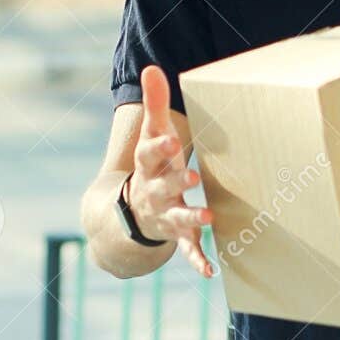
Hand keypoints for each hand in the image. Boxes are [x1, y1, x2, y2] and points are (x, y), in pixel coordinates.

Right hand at [128, 64, 215, 278]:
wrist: (130, 212)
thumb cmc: (152, 164)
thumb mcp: (151, 135)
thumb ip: (153, 104)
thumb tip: (151, 67)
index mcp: (149, 164)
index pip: (149, 153)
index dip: (158, 146)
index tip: (168, 138)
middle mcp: (154, 190)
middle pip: (163, 185)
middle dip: (176, 181)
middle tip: (192, 177)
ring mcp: (164, 214)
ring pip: (177, 217)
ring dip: (190, 219)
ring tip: (207, 219)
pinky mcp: (177, 236)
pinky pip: (186, 250)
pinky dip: (196, 261)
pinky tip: (209, 272)